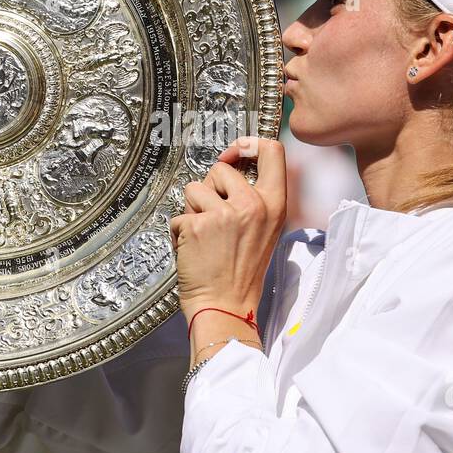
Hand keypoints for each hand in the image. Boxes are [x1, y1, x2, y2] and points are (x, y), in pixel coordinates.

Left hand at [169, 137, 286, 322]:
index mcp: (274, 205)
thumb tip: (229, 169)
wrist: (226, 307)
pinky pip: (178, 215)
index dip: (247, 144)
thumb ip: (254, 200)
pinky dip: (179, 232)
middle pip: (221, 168)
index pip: (272, 150)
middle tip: (214, 219)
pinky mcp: (196, 224)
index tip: (234, 154)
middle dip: (209, 188)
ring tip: (203, 237)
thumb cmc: (241, 273)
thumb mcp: (265, 231)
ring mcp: (223, 214)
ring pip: (193, 188)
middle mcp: (252, 205)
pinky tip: (192, 250)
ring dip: (191, 210)